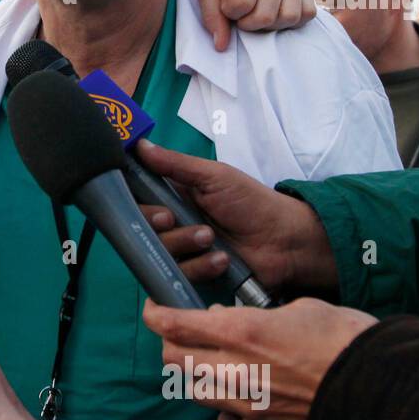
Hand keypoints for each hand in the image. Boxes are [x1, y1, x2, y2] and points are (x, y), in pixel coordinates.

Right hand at [136, 139, 336, 294]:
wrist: (284, 240)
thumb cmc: (251, 202)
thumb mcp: (214, 176)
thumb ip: (175, 164)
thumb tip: (139, 144)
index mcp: (174, 196)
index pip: (138, 199)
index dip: (135, 202)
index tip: (146, 200)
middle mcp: (173, 224)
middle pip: (142, 228)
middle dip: (159, 224)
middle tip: (174, 219)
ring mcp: (183, 251)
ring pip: (160, 253)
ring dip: (185, 244)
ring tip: (212, 239)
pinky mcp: (194, 274)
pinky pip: (180, 275)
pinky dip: (201, 266)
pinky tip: (222, 260)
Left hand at [144, 297, 376, 419]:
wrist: (382, 388)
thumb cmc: (348, 339)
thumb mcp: (301, 307)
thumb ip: (258, 315)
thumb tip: (231, 318)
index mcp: (243, 331)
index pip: (175, 324)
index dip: (156, 314)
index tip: (155, 308)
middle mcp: (235, 369)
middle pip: (174, 358)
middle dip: (173, 343)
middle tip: (188, 334)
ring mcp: (247, 405)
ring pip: (193, 392)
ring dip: (197, 377)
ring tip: (217, 367)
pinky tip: (235, 409)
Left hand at [196, 0, 315, 51]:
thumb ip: (210, 14)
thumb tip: (221, 46)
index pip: (242, 3)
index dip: (228, 11)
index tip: (225, 2)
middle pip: (265, 16)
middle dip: (247, 23)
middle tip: (240, 12)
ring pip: (289, 18)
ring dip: (269, 25)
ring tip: (256, 12)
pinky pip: (307, 15)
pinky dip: (290, 21)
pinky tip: (274, 12)